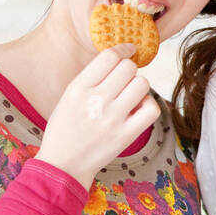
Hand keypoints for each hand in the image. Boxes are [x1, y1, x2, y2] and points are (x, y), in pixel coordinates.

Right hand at [37, 45, 159, 189]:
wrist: (64, 164)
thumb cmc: (65, 129)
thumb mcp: (68, 97)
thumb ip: (91, 78)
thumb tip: (120, 58)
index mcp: (78, 89)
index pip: (109, 56)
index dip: (123, 49)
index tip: (128, 51)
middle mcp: (96, 101)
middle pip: (128, 68)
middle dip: (130, 70)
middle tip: (125, 80)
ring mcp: (112, 119)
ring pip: (142, 84)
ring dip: (139, 86)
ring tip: (130, 95)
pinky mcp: (126, 135)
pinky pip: (151, 109)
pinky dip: (148, 105)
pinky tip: (138, 109)